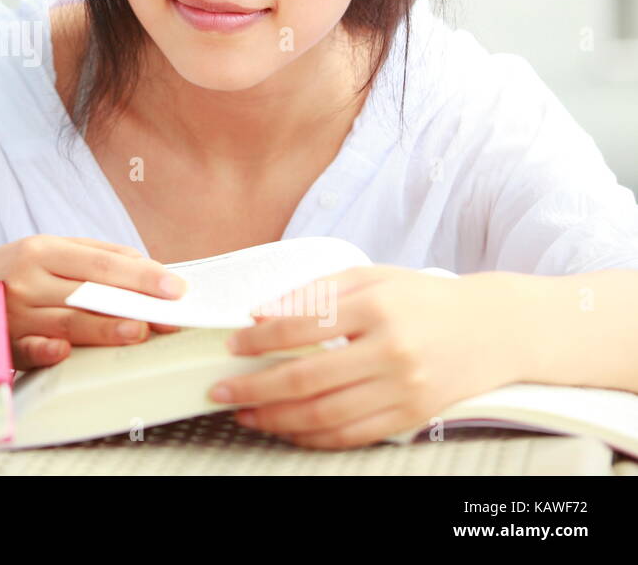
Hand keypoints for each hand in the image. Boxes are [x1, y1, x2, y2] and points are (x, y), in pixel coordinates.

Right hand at [0, 235, 187, 369]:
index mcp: (41, 251)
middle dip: (132, 303)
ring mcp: (14, 314)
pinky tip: (62, 352)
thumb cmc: (13, 276)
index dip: (141, 275)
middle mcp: (26, 280)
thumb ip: (95, 256)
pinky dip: (43, 351)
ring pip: (65, 323)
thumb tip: (148, 266)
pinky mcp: (3, 345)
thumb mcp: (46, 252)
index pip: (101, 263)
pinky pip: (25, 350)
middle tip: (169, 316)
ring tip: (137, 332)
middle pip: (87, 292)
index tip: (176, 288)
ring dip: (101, 328)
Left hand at [207, 265, 527, 449]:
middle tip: (222, 390)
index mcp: (377, 307)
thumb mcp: (371, 278)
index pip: (302, 326)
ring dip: (277, 418)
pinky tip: (288, 429)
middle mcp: (391, 350)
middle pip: (307, 377)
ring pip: (325, 414)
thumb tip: (262, 312)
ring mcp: (404, 388)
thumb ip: (315, 292)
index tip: (232, 345)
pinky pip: (353, 435)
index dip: (258, 339)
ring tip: (246, 414)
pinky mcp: (413, 416)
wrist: (494, 329)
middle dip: (255, 387)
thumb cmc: (424, 300)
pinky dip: (314, 437)